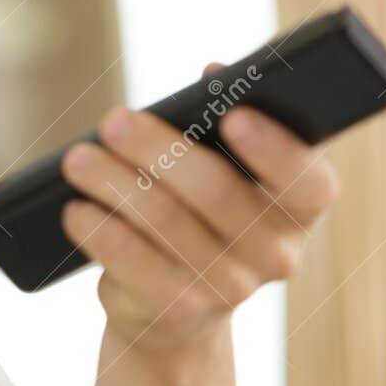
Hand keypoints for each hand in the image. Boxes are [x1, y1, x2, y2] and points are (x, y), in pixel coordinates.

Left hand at [58, 62, 340, 351]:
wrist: (178, 310)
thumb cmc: (201, 216)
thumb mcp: (224, 171)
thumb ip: (228, 122)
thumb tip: (214, 74)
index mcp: (299, 210)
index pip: (310, 184)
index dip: (276, 150)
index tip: (233, 116)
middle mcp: (276, 254)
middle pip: (216, 192)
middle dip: (157, 149)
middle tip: (112, 121)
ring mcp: (230, 288)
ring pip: (164, 221)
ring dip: (113, 182)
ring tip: (77, 159)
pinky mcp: (180, 311)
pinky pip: (133, 264)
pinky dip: (99, 231)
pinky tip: (75, 209)